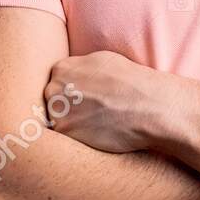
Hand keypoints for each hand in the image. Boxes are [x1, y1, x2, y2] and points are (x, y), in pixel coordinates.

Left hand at [44, 50, 159, 153]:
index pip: (56, 83)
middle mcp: (53, 88)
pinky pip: (66, 138)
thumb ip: (80, 68)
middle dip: (67, 108)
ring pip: (57, 121)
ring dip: (72, 124)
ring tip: (95, 124)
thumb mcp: (102, 60)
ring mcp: (57, 112)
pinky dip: (79, 138)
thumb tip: (72, 75)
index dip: (70, 93)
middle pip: (52, 102)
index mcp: (61, 68)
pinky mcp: (66, 133)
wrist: (148, 106)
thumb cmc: (132, 82)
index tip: (85, 99)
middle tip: (90, 113)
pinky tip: (97, 133)